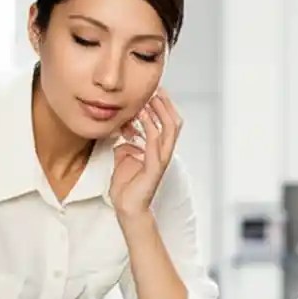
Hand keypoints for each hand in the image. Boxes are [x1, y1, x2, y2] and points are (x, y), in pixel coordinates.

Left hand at [110, 88, 181, 218]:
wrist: (127, 208)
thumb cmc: (126, 187)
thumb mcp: (123, 158)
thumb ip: (127, 144)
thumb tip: (124, 133)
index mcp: (158, 150)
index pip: (167, 123)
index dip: (163, 107)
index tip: (152, 92)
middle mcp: (163, 153)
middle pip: (174, 122)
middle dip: (166, 104)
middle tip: (156, 90)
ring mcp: (161, 159)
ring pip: (169, 128)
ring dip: (160, 111)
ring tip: (150, 97)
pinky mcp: (154, 166)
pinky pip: (154, 141)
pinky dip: (149, 125)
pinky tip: (141, 115)